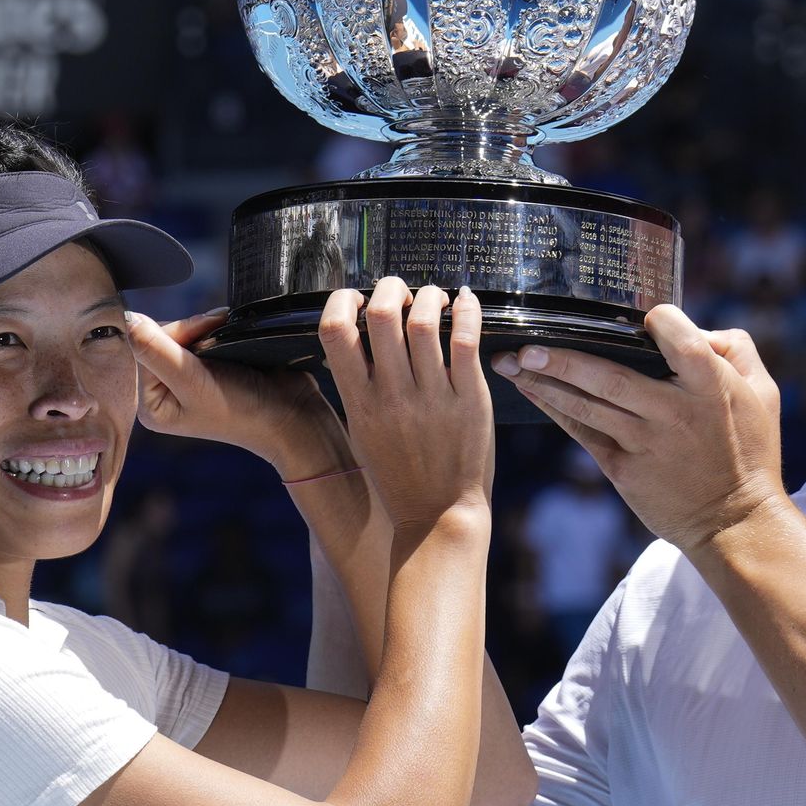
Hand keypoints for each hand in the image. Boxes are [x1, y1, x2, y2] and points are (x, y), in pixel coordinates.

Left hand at [127, 307, 356, 479]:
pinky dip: (215, 329)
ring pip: (181, 334)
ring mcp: (188, 380)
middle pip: (160, 338)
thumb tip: (128, 319)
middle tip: (219, 330)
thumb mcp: (195, 382)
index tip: (205, 335)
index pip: (144, 348)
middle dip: (189, 329)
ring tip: (227, 331)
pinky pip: (200, 337)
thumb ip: (159, 352)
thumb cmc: (244, 408)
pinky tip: (230, 331)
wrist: (293, 415)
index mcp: (152, 405)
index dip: (172, 333)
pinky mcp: (210, 369)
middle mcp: (165, 393)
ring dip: (204, 326)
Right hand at [319, 279, 493, 529]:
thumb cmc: (399, 475)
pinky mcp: (470, 401)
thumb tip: (353, 339)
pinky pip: (466, 342)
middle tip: (399, 290)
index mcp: (360, 403)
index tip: (357, 299)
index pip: (335, 332)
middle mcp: (393, 397)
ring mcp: (433, 398)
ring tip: (433, 297)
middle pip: (383, 315)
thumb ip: (357, 388)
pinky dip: (467, 311)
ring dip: (428, 296)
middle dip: (389, 288)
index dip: (342, 301)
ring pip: (425, 322)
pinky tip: (465, 301)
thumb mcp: (362, 432)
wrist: (438, 517)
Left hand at [491, 303, 785, 552]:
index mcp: (710, 385)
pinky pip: (584, 434)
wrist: (735, 522)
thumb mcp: (763, 393)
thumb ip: (736, 350)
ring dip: (546, 383)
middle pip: (611, 376)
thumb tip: (697, 328)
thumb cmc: (750, 451)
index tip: (643, 316)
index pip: (677, 337)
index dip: (659, 320)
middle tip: (527, 344)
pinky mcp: (625, 470)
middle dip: (564, 358)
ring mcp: (646, 442)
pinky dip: (556, 412)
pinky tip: (532, 392)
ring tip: (511, 363)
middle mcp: (673, 411)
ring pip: (587, 405)